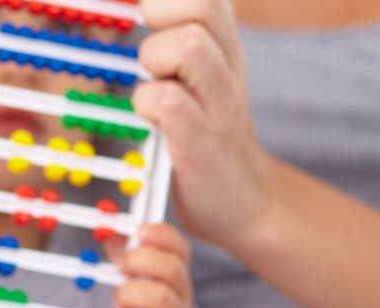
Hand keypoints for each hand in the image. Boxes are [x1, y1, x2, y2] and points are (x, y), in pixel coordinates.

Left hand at [112, 224, 193, 307]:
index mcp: (175, 276)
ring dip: (132, 294)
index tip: (140, 231)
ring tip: (121, 301)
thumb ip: (123, 258)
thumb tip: (108, 232)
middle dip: (141, 261)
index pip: (180, 248)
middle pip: (172, 268)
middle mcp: (182, 296)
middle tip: (121, 269)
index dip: (162, 235)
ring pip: (160, 297)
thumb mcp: (134, 284)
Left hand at [134, 0, 271, 252]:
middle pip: (204, 3)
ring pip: (188, 45)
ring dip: (155, 62)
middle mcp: (228, 68)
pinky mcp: (201, 142)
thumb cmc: (210, 139)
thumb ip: (183, 44)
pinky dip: (147, 105)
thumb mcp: (204, 80)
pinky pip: (168, 102)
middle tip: (153, 56)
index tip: (151, 20)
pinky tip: (151, 121)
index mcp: (226, 48)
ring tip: (154, 87)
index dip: (169, 1)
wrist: (245, 203)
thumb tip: (145, 10)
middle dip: (163, 16)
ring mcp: (219, 105)